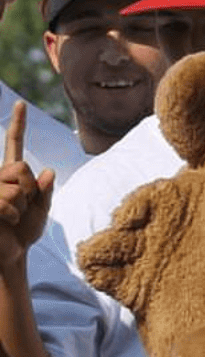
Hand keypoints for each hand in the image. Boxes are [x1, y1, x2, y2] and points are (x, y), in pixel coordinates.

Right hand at [0, 103, 54, 272]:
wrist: (9, 253)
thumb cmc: (24, 232)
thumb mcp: (41, 210)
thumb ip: (45, 191)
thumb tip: (48, 171)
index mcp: (12, 174)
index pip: (15, 144)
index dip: (18, 124)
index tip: (21, 103)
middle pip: (21, 167)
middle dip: (29, 189)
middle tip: (22, 207)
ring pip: (15, 186)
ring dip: (21, 206)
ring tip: (12, 217)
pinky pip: (7, 202)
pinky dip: (13, 215)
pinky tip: (5, 222)